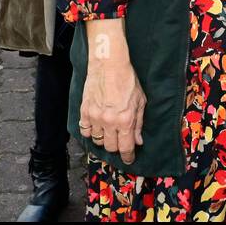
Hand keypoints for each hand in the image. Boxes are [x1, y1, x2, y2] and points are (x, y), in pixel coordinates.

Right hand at [78, 19, 145, 165]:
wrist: (109, 64)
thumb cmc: (128, 80)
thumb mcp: (140, 101)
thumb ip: (139, 123)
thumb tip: (138, 140)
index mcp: (126, 120)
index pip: (126, 147)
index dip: (128, 156)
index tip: (129, 160)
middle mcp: (109, 122)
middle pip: (110, 147)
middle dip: (116, 147)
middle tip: (120, 142)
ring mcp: (95, 117)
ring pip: (97, 140)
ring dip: (104, 139)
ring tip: (108, 132)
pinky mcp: (84, 111)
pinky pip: (85, 130)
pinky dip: (90, 132)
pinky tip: (96, 127)